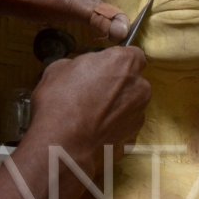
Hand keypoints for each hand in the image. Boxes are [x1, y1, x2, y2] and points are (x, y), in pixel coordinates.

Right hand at [28, 45, 150, 173]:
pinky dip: (114, 126)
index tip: (103, 66)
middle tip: (94, 90)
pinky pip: (125, 125)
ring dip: (117, 106)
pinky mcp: (133, 136)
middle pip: (134, 80)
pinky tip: (95, 130)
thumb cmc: (60, 101)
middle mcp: (139, 86)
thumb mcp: (59, 68)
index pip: (132, 54)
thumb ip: (81, 64)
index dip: (117, 60)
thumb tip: (82, 69)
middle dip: (119, 83)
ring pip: (131, 104)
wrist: (63, 144)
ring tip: (92, 114)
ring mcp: (139, 114)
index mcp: (124, 63)